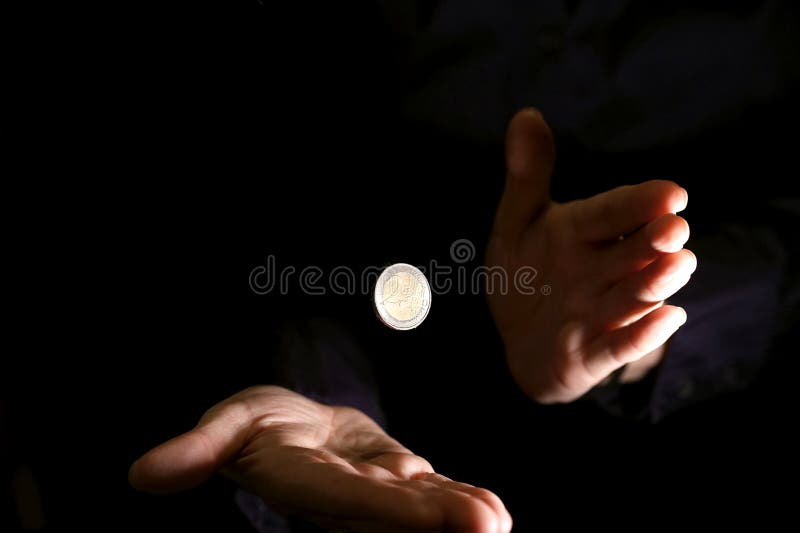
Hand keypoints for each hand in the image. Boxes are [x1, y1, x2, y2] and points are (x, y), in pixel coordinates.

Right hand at [129, 386, 511, 532]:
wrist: (287, 430)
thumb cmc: (253, 425)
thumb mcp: (223, 426)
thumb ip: (194, 451)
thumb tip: (141, 476)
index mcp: (304, 482)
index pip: (349, 498)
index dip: (389, 510)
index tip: (434, 514)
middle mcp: (345, 498)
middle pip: (395, 511)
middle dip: (439, 520)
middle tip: (491, 525)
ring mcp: (374, 490)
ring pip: (418, 504)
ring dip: (458, 513)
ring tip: (497, 520)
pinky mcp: (393, 478)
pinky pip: (427, 490)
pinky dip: (457, 497)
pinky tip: (492, 508)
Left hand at [487, 109, 695, 402]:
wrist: (520, 342)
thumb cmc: (526, 276)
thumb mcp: (517, 225)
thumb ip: (527, 177)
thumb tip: (527, 113)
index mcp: (582, 233)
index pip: (611, 213)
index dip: (638, 204)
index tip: (671, 192)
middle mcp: (601, 271)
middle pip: (631, 254)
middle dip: (653, 241)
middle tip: (675, 227)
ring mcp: (600, 314)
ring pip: (631, 297)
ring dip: (654, 282)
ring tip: (679, 264)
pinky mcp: (594, 353)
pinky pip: (617, 346)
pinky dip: (640, 335)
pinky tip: (668, 318)